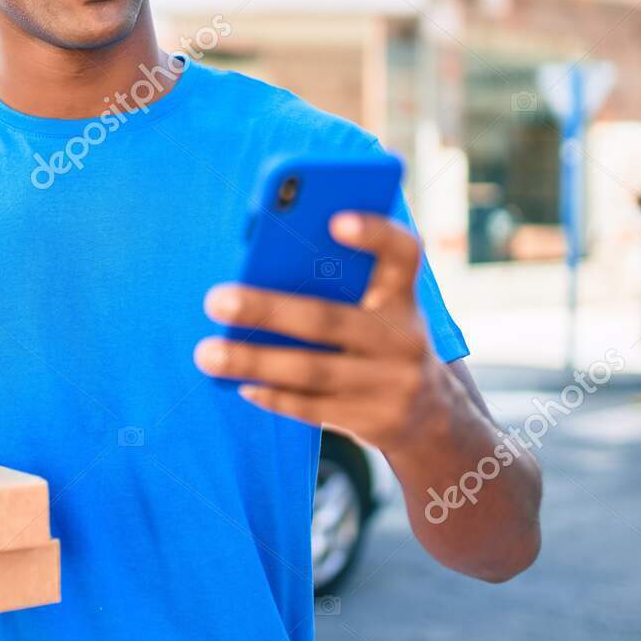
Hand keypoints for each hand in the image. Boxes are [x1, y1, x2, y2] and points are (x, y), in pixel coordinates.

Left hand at [194, 211, 452, 454]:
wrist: (433, 417)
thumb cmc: (380, 342)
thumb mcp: (379, 310)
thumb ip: (339, 287)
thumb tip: (258, 274)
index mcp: (403, 295)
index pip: (402, 253)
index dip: (374, 234)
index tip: (334, 221)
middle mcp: (404, 336)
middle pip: (329, 318)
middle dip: (267, 309)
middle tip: (215, 300)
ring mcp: (391, 382)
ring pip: (312, 369)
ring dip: (253, 360)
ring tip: (206, 353)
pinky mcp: (374, 420)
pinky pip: (313, 407)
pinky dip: (273, 394)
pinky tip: (240, 384)